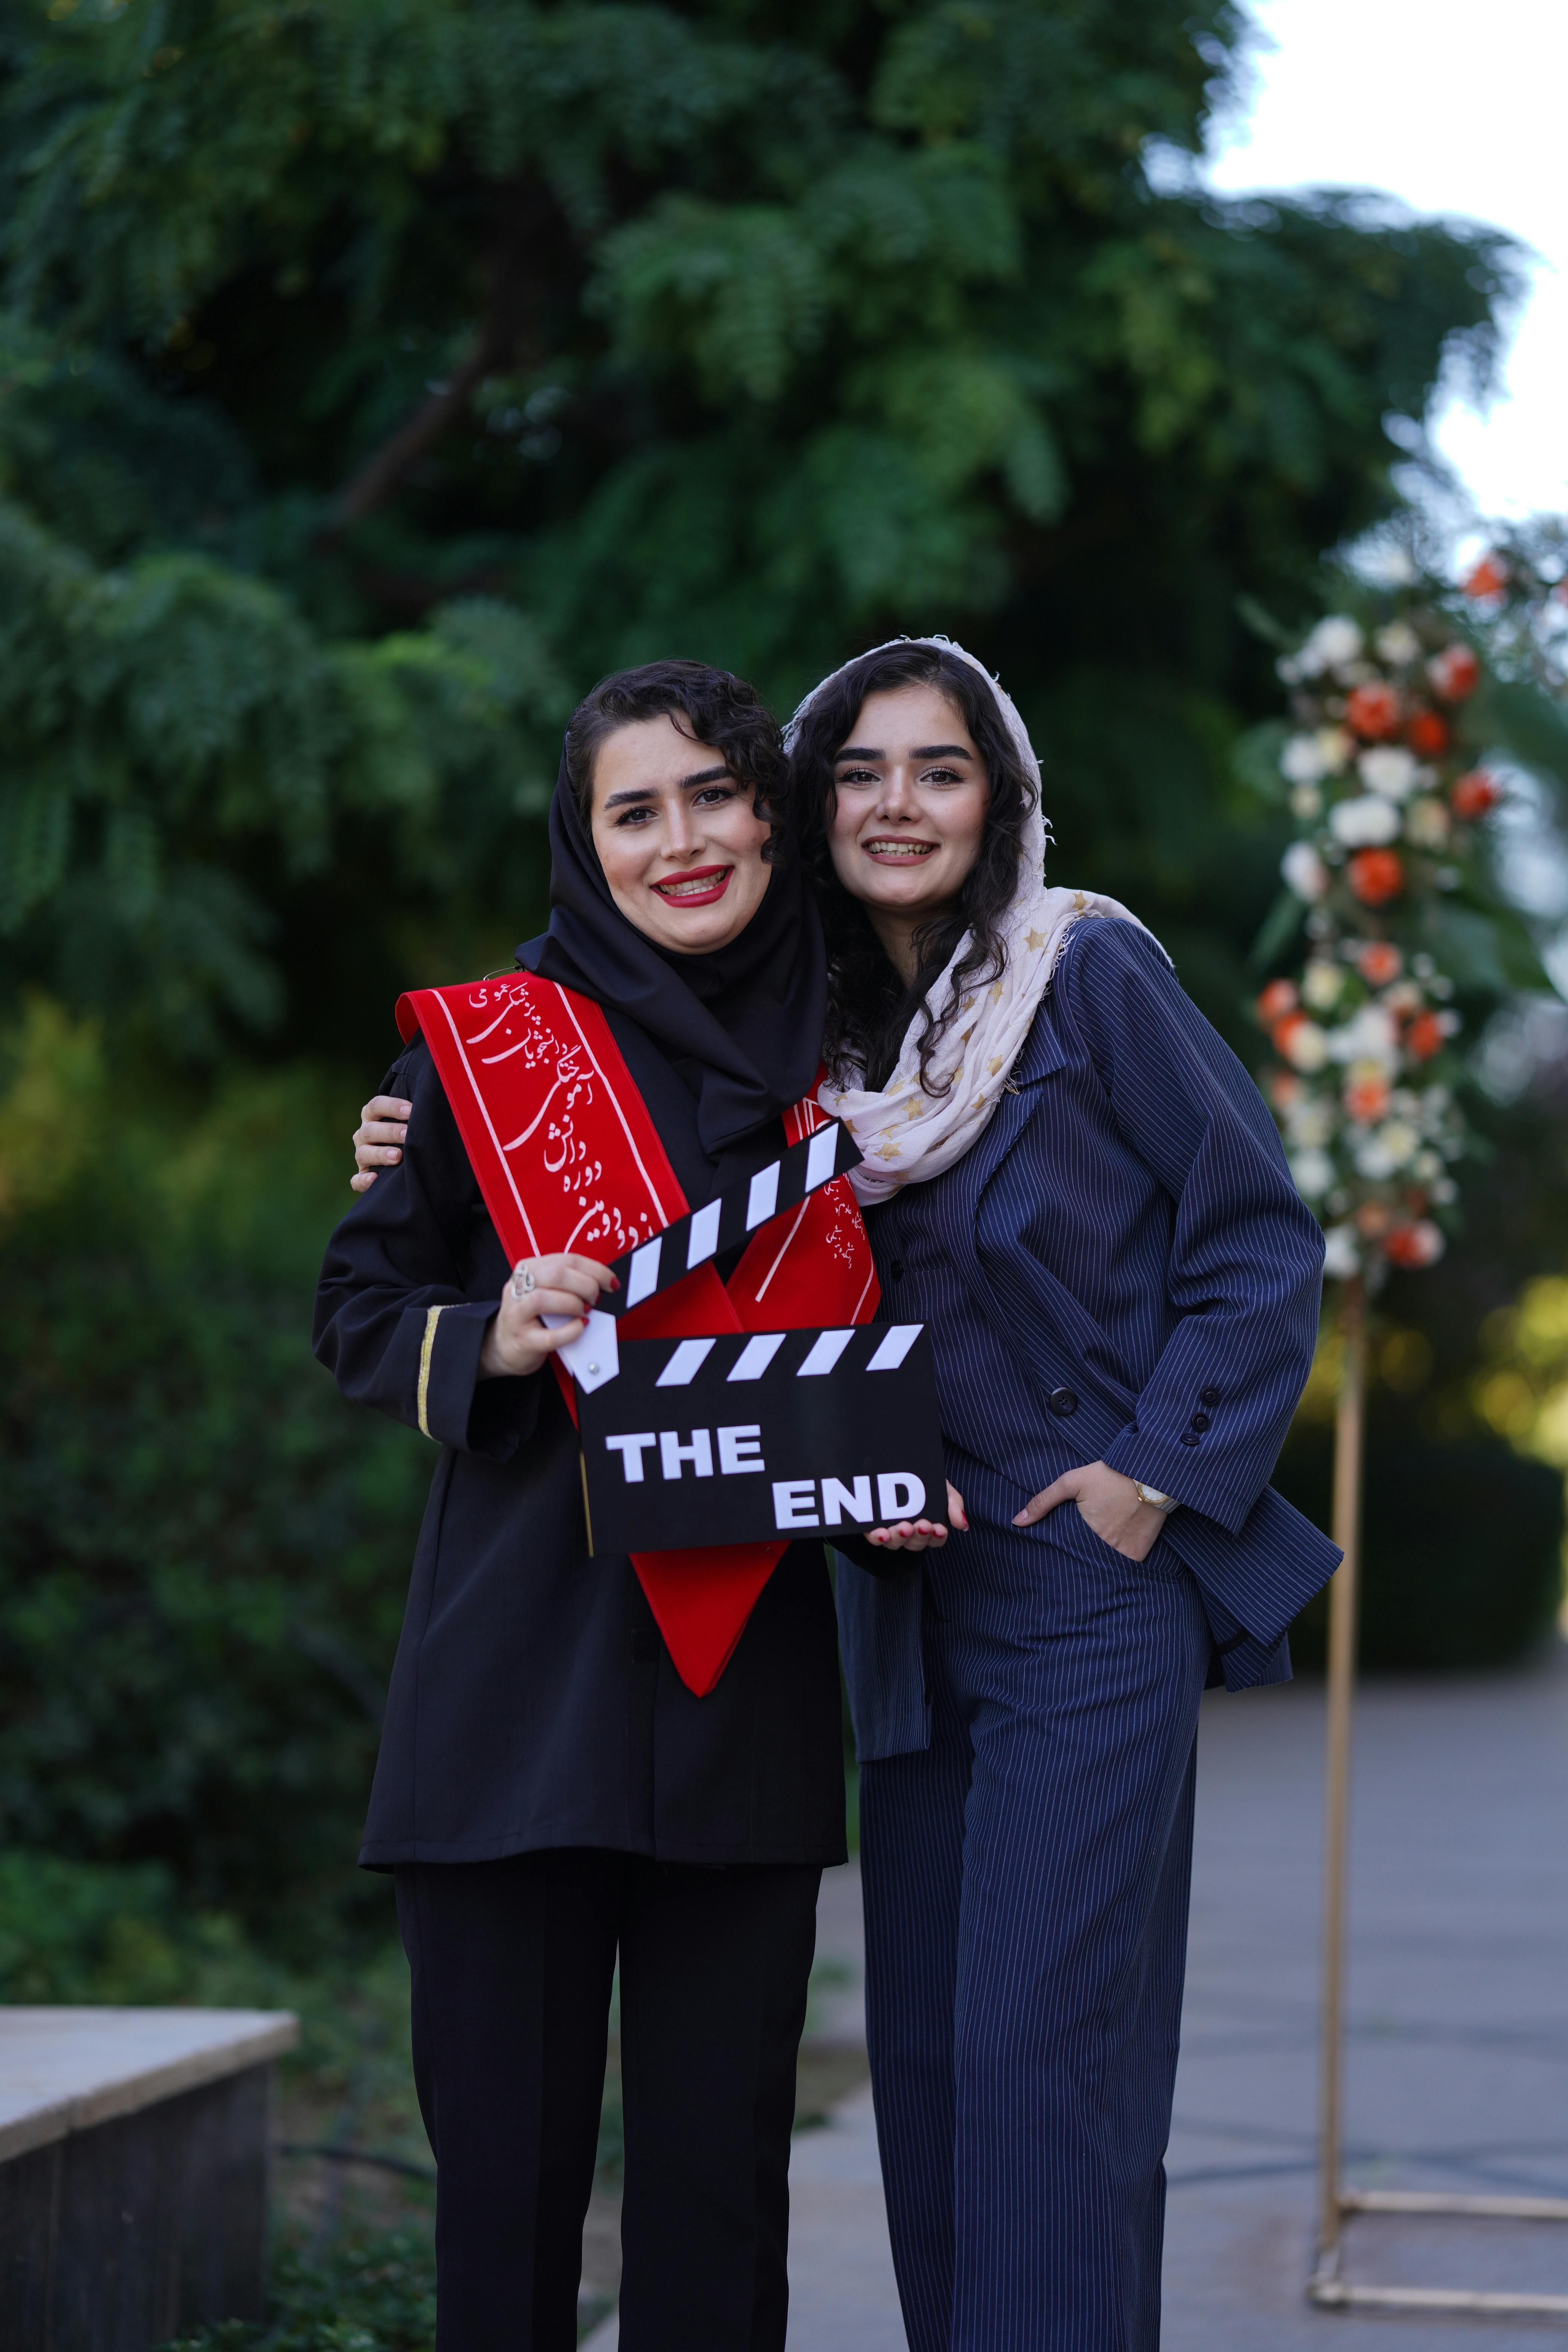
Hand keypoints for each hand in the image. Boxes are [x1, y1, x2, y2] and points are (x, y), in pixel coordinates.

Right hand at [351, 1094, 411, 1192]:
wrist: (404, 1159)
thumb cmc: (409, 1134)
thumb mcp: (407, 1121)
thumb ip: (412, 1115)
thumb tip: (428, 1111)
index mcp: (372, 1116)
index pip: (376, 1106)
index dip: (392, 1106)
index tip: (411, 1110)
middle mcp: (364, 1135)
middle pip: (370, 1130)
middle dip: (390, 1131)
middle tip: (408, 1134)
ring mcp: (362, 1155)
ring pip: (363, 1153)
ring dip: (380, 1154)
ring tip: (398, 1156)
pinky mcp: (362, 1175)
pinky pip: (357, 1180)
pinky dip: (364, 1180)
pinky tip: (374, 1178)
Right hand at [479, 1255, 619, 1378]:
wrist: (505, 1346)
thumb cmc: (534, 1317)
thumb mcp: (546, 1291)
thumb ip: (567, 1283)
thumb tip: (603, 1284)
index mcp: (528, 1269)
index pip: (566, 1260)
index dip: (595, 1269)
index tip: (612, 1282)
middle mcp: (518, 1287)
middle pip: (555, 1275)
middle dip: (585, 1285)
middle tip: (597, 1299)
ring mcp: (517, 1314)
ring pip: (543, 1299)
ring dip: (573, 1304)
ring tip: (586, 1311)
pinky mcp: (523, 1340)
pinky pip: (549, 1335)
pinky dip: (570, 1331)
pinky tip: (581, 1327)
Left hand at [866, 1481, 967, 1554]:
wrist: (898, 1459)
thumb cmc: (924, 1478)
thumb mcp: (942, 1486)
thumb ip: (954, 1504)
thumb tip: (963, 1525)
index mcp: (928, 1526)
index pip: (935, 1539)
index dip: (938, 1537)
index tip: (939, 1528)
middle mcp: (909, 1532)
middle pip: (915, 1543)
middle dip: (919, 1536)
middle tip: (922, 1524)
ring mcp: (890, 1530)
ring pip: (895, 1543)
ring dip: (900, 1537)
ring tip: (903, 1527)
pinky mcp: (871, 1525)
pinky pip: (873, 1537)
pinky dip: (877, 1538)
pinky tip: (881, 1533)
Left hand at [1013, 1461, 1167, 1560]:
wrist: (1150, 1473)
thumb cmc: (1109, 1475)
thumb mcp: (1071, 1482)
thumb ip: (1043, 1501)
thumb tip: (1017, 1521)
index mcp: (1085, 1536)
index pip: (1068, 1557)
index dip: (1064, 1557)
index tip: (1061, 1556)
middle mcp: (1105, 1550)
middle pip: (1087, 1563)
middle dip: (1081, 1562)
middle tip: (1079, 1555)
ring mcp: (1125, 1554)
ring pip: (1106, 1566)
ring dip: (1100, 1562)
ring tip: (1097, 1553)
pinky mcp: (1141, 1553)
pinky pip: (1126, 1565)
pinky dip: (1120, 1559)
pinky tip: (1116, 1546)